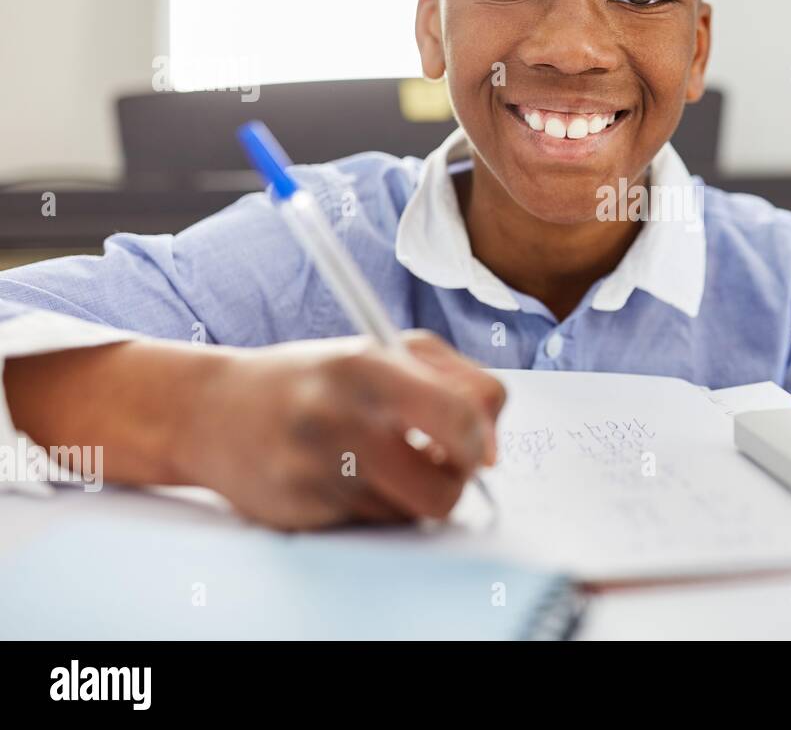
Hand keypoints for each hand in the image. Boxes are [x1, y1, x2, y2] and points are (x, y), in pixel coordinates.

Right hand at [179, 330, 504, 529]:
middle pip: (445, 486)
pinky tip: (339, 476)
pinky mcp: (299, 511)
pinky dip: (370, 507)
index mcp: (368, 366)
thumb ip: (455, 379)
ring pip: (410, 512)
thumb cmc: (315, 379)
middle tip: (439, 462)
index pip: (459, 413)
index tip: (479, 446)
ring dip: (409, 493)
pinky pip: (370, 526)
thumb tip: (491, 448)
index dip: (482, 438)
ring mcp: (315, 469)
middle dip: (455, 481)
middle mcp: (339, 417)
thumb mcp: (384, 350)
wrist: (212, 411)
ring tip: (378, 461)